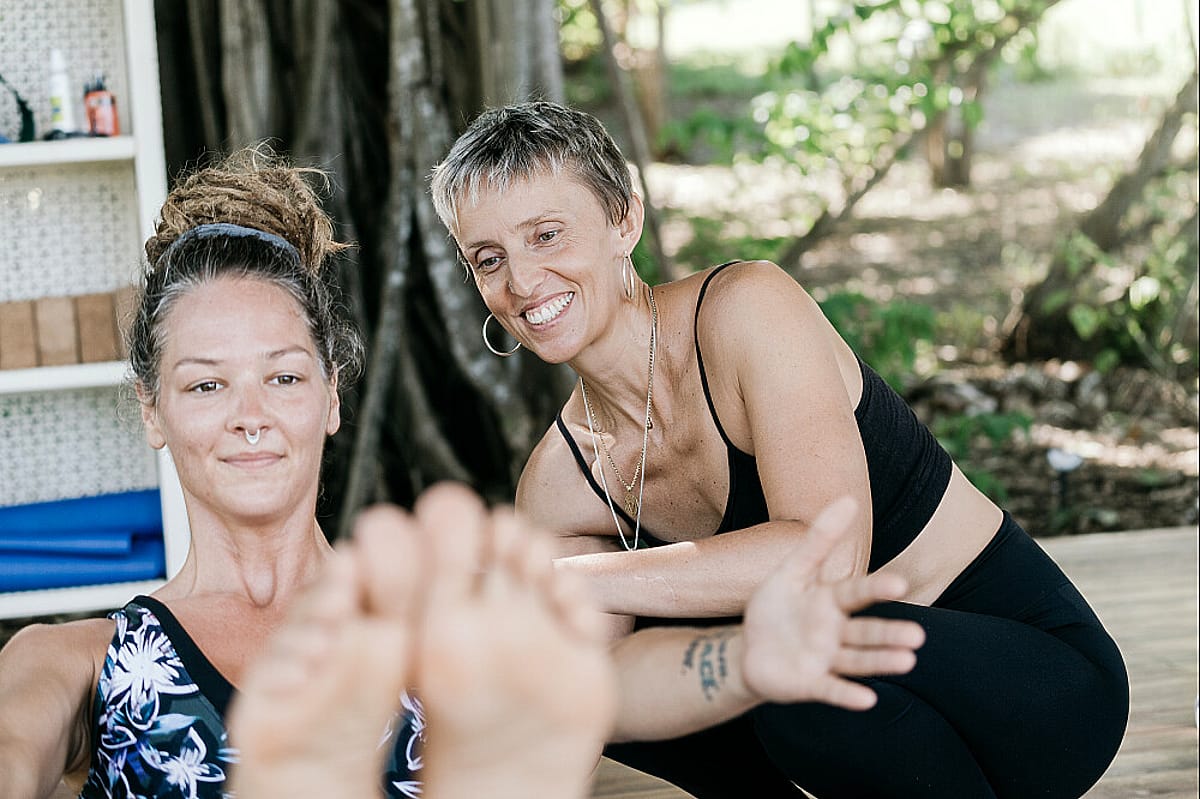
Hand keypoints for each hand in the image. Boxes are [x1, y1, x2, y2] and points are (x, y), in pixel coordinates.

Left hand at [740, 497, 925, 710]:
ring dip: (881, 661)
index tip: (899, 584)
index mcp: (831, 602)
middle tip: (917, 636)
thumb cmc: (775, 610)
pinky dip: (848, 695)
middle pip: (865, 632)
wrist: (748, 652)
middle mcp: (836, 633)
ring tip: (908, 660)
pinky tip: (868, 700)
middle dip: (889, 633)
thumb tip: (848, 498)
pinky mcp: (810, 684)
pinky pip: (831, 690)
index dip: (875, 589)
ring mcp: (825, 660)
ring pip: (857, 661)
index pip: (856, 593)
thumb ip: (819, 540)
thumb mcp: (791, 571)